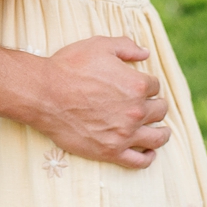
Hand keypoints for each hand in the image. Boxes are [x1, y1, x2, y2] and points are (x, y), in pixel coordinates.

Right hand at [28, 36, 170, 169]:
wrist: (44, 94)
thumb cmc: (69, 67)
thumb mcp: (99, 45)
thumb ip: (126, 46)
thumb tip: (145, 52)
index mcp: (137, 84)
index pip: (155, 86)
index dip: (148, 85)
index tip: (141, 86)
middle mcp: (136, 111)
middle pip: (160, 111)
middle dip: (157, 106)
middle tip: (150, 106)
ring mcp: (125, 134)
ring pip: (157, 138)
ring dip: (162, 133)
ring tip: (161, 131)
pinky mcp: (111, 152)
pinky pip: (140, 161)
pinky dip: (148, 157)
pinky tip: (148, 152)